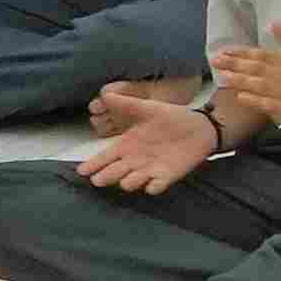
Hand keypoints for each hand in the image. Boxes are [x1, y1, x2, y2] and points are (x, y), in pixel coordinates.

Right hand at [84, 93, 224, 195]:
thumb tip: (105, 94)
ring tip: (126, 181)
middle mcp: (134, 160)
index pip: (105, 157)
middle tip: (98, 179)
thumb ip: (126, 104)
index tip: (82, 171)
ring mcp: (150, 169)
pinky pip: (157, 185)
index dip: (93, 164)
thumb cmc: (169, 118)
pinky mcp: (167, 175)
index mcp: (126, 145)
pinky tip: (152, 185)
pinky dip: (154, 186)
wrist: (198, 127)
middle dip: (106, 176)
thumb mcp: (147, 108)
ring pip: (132, 181)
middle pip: (114, 172)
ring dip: (129, 182)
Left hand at [207, 28, 280, 127]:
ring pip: (258, 84)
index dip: (242, 52)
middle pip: (257, 67)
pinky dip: (253, 100)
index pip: (261, 54)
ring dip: (240, 80)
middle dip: (235, 63)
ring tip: (223, 76)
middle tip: (216, 60)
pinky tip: (240, 96)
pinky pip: (266, 104)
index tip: (224, 50)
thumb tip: (273, 23)